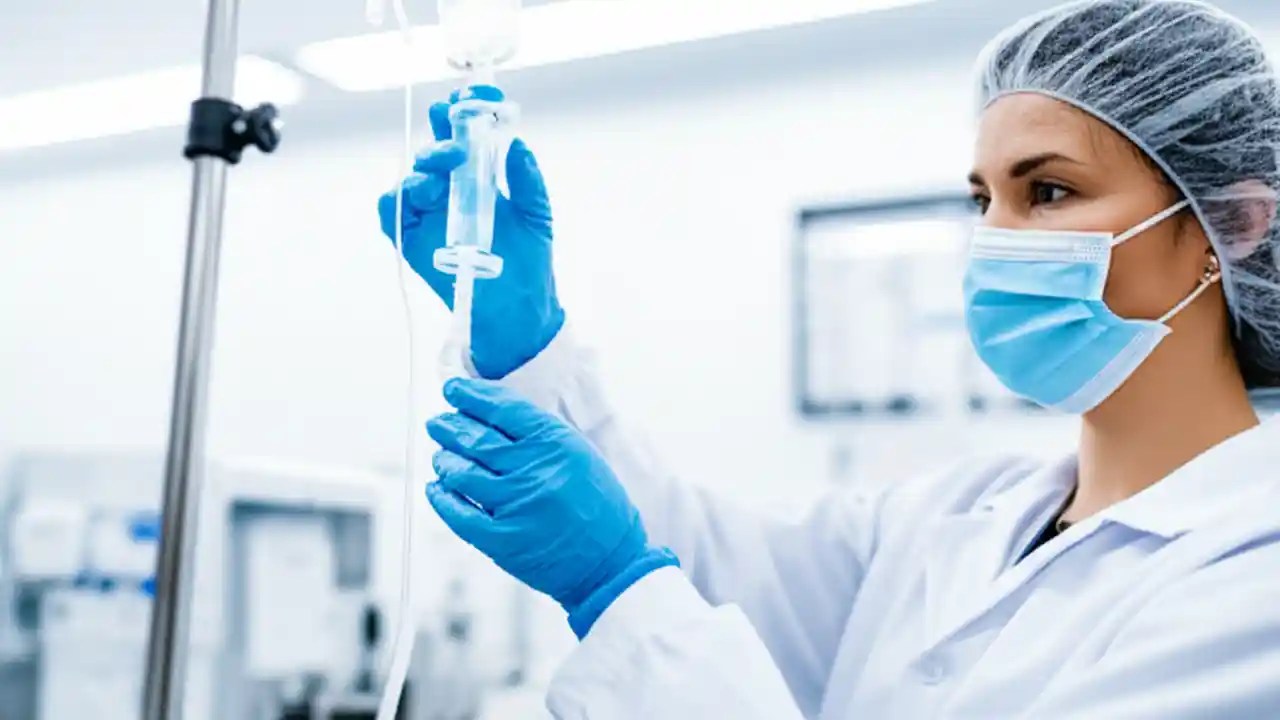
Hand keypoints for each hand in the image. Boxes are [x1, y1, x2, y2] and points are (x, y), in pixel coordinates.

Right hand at [377, 86, 564, 378]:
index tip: (478, 94)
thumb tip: (518, 145)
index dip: (466, 112)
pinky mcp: (411, 239)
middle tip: (455, 118)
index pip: (465, 136)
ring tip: (448, 164)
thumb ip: (528, 181)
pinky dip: (400, 195)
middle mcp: (449, 192)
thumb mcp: (537, 215)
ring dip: (426, 162)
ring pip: (412, 175)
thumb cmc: (528, 262)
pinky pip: (392, 210)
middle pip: (434, 148)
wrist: (518, 312)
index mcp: (477, 179)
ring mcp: (428, 215)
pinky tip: (422, 191)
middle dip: (442, 128)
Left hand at [426, 378, 677, 637]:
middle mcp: (534, 470)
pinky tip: (436, 488)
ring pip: (462, 474)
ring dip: (445, 461)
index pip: (503, 408)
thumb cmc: (597, 506)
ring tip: (441, 457)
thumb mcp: (579, 455)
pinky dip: (442, 498)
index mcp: (557, 443)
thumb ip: (539, 435)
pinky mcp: (502, 541)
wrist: (610, 563)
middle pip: (477, 439)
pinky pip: (458, 513)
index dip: (472, 395)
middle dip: (450, 427)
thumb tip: (489, 414)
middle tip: (438, 423)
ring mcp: (516, 505)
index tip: (453, 389)